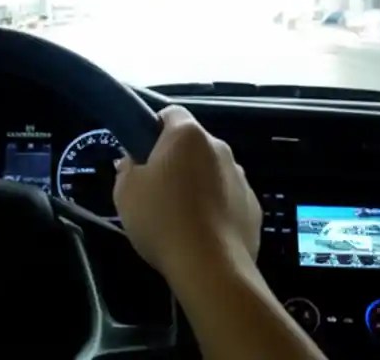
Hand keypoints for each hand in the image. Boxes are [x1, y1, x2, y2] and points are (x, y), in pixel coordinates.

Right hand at [113, 106, 261, 283]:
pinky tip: (201, 232)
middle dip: (176, 161)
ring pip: (212, 171)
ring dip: (197, 184)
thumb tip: (132, 162)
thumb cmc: (162, 220)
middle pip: (193, 145)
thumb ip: (126, 168)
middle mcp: (220, 148)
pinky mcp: (254, 205)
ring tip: (179, 217)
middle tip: (154, 189)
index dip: (153, 130)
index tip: (142, 155)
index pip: (171, 113)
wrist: (210, 267)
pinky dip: (216, 207)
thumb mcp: (125, 193)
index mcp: (188, 135)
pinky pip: (228, 197)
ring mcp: (241, 177)